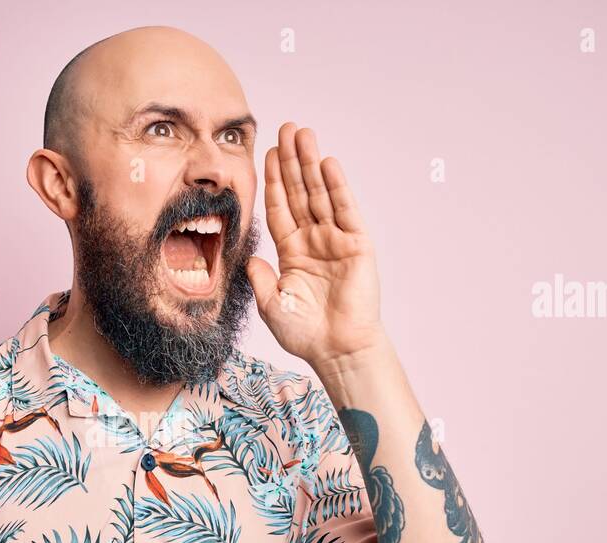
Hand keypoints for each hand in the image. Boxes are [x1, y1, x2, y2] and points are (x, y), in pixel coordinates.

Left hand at [246, 123, 386, 364]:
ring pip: (320, 194)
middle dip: (292, 161)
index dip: (273, 181)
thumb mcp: (270, 304)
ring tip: (304, 134)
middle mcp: (313, 240)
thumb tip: (249, 256)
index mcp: (292, 252)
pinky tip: (327, 164)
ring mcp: (336, 240)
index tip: (266, 154)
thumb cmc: (305, 333)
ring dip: (311, 164)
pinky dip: (337, 186)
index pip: (280, 208)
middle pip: (299, 192)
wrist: (337, 349)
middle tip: (285, 128)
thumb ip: (259, 278)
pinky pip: (345, 209)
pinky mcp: (357, 244)